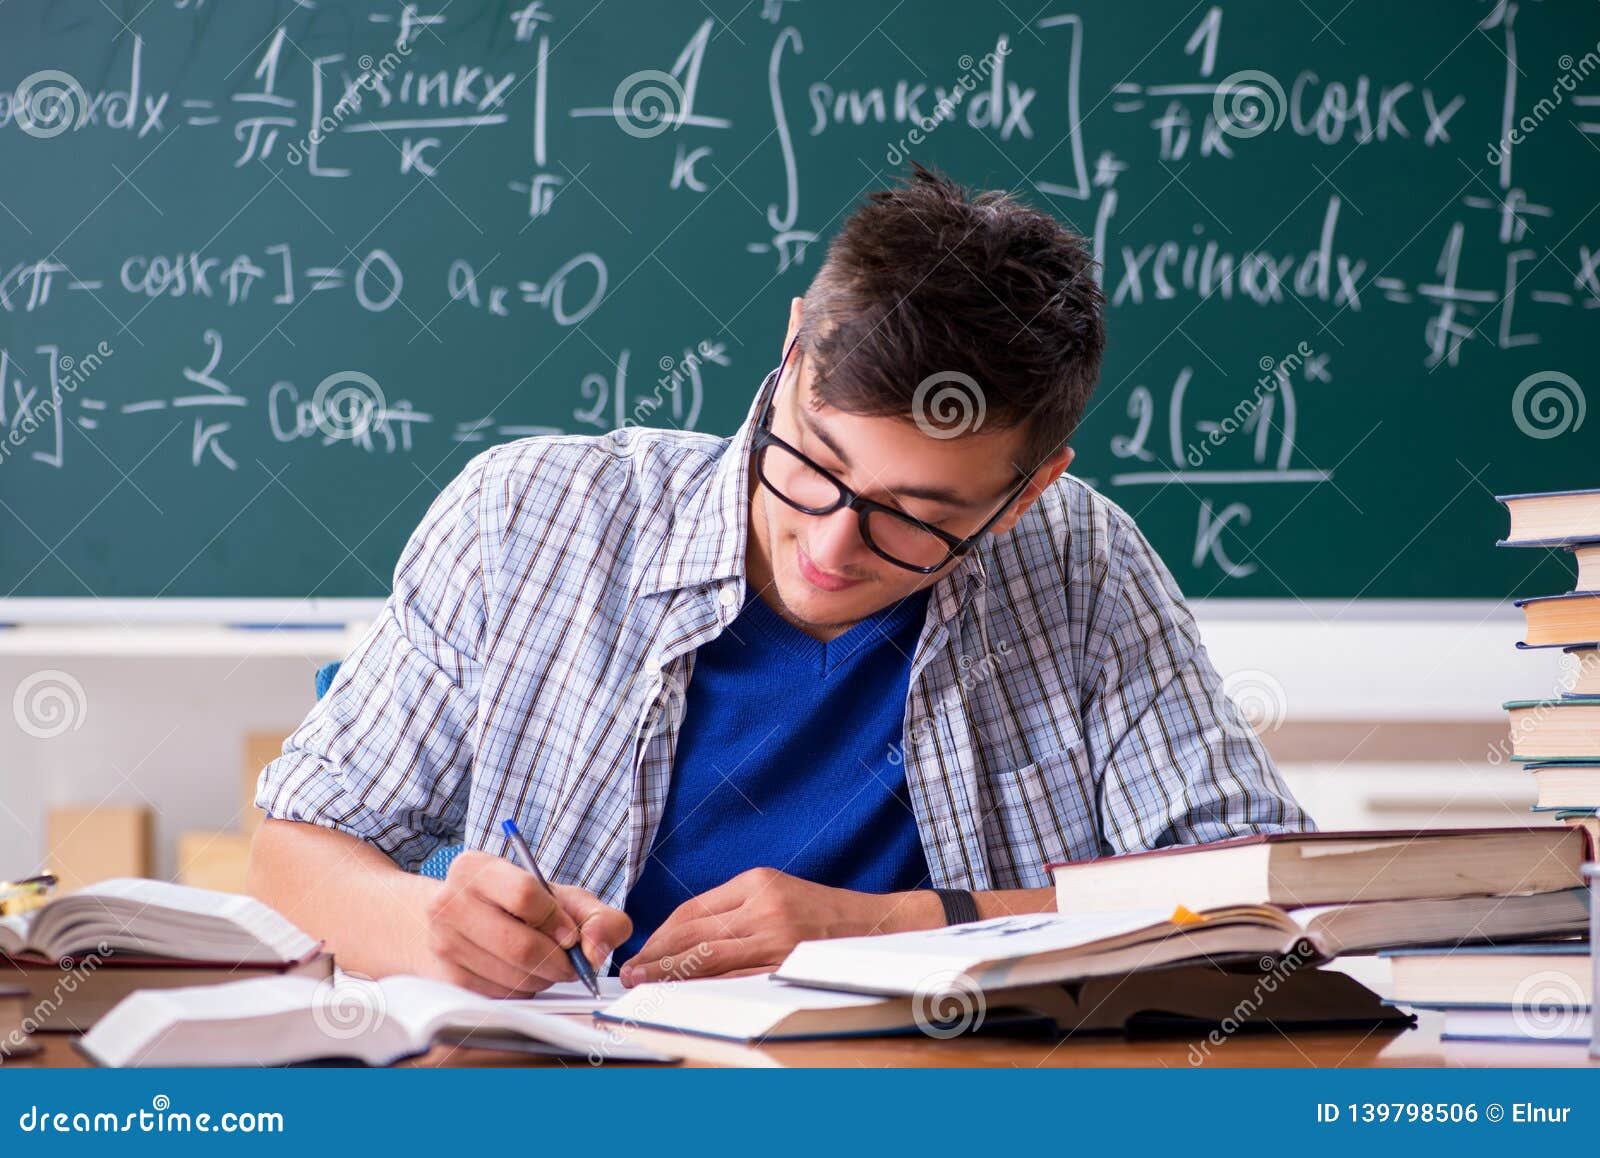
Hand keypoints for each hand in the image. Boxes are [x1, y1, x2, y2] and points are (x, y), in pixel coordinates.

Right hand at [418, 850, 630, 997]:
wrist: (457, 921)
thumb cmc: (517, 907)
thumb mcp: (561, 897)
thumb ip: (597, 916)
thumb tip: (597, 951)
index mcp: (476, 868)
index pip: (525, 894)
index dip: (557, 921)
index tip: (571, 935)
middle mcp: (450, 902)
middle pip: (520, 945)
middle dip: (558, 962)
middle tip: (570, 963)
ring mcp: (443, 942)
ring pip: (513, 976)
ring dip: (543, 978)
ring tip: (545, 965)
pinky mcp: (446, 978)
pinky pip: (500, 996)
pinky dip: (522, 990)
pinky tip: (521, 974)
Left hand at [618, 867, 939, 985]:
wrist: (878, 927)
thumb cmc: (824, 913)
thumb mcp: (778, 891)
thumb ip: (735, 908)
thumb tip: (683, 937)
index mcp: (758, 882)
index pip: (693, 910)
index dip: (662, 934)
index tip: (642, 951)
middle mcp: (764, 906)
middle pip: (695, 934)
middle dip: (657, 956)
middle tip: (629, 973)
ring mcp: (776, 937)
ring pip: (709, 959)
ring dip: (670, 974)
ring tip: (644, 985)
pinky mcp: (787, 963)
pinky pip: (735, 980)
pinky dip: (705, 988)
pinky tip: (686, 995)